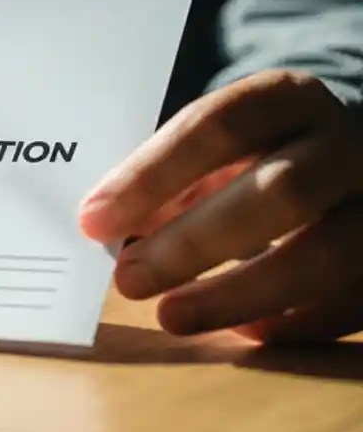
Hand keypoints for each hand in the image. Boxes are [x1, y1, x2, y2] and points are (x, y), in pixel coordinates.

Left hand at [79, 70, 362, 341]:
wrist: (354, 155)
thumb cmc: (262, 154)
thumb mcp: (219, 147)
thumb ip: (170, 180)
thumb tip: (105, 230)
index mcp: (288, 99)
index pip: (219, 125)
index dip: (153, 174)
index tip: (94, 220)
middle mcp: (347, 144)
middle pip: (281, 192)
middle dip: (195, 243)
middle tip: (128, 278)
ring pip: (324, 256)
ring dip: (237, 294)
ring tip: (171, 316)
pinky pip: (351, 301)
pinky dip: (293, 322)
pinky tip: (241, 332)